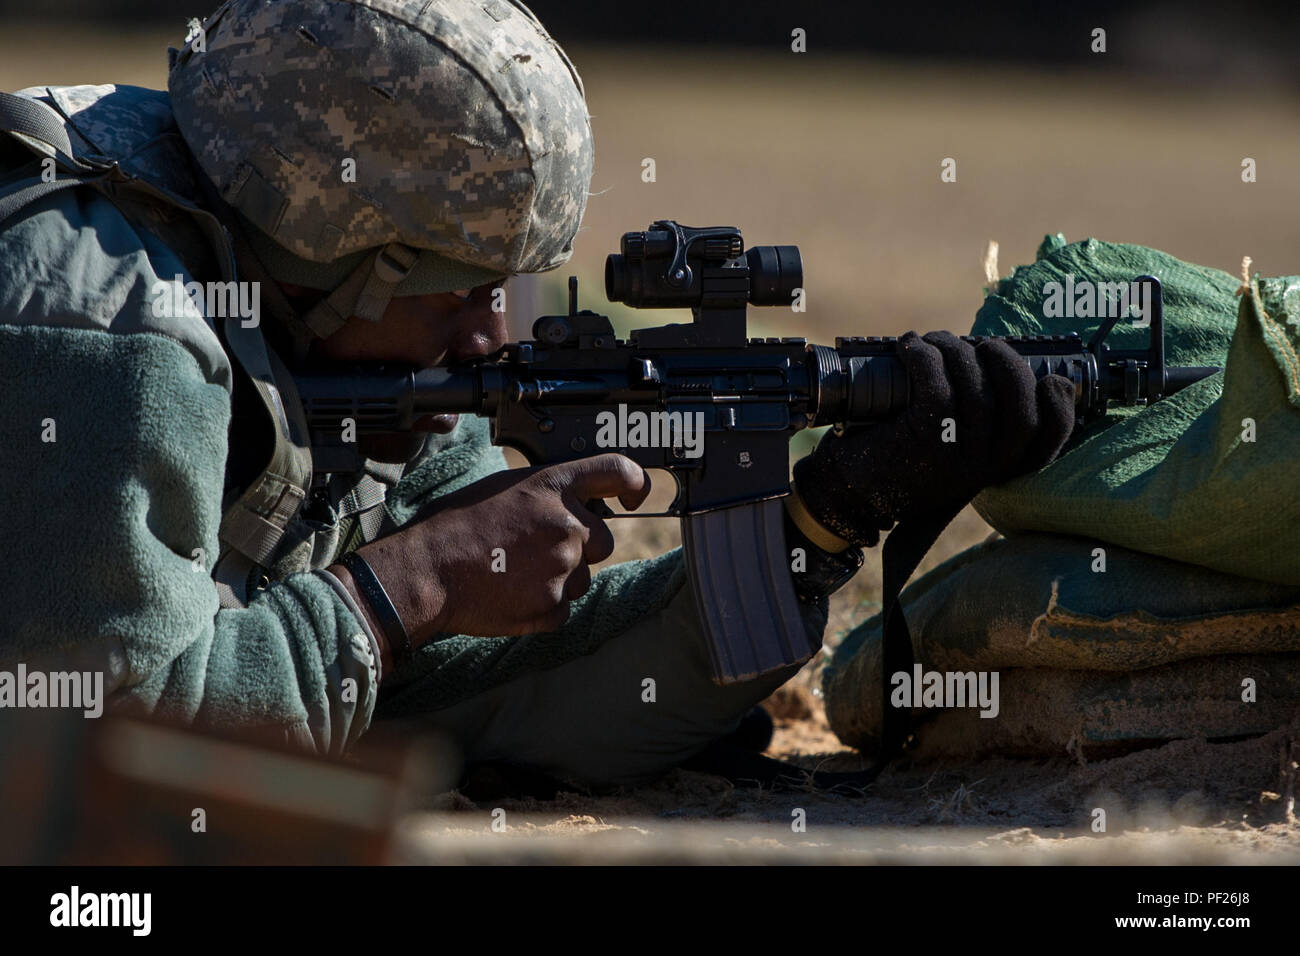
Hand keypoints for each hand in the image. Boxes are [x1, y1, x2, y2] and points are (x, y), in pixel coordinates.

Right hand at [332, 454, 650, 663]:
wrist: (427, 571)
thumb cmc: (455, 525)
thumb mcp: (504, 487)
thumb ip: (547, 492)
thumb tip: (573, 503)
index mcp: (554, 487)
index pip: (619, 472)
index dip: (636, 484)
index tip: (635, 496)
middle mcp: (567, 525)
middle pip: (603, 539)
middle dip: (579, 546)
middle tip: (534, 549)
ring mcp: (563, 568)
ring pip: (582, 576)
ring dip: (558, 577)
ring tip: (513, 571)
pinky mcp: (553, 606)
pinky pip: (563, 607)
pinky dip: (543, 605)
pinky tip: (510, 593)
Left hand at [792, 331, 1074, 546]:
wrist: (844, 495)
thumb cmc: (894, 461)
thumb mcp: (946, 452)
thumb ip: (973, 425)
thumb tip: (984, 361)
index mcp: (995, 468)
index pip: (1047, 441)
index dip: (1060, 407)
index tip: (1053, 380)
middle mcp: (982, 467)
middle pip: (1020, 407)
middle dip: (1007, 364)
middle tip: (981, 345)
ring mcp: (955, 455)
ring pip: (975, 388)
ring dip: (955, 350)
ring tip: (934, 339)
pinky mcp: (923, 440)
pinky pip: (937, 385)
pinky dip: (925, 356)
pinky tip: (911, 347)